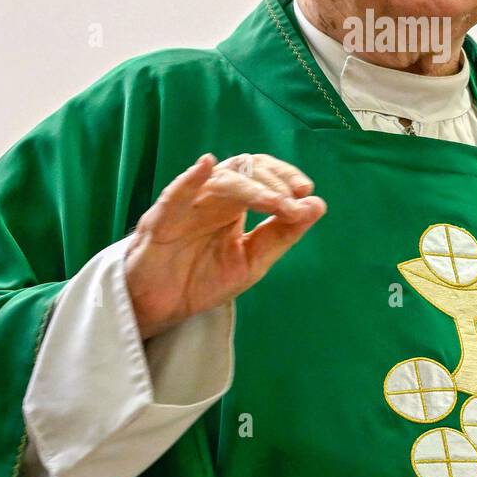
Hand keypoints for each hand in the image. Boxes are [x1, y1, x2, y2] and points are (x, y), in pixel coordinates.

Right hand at [124, 153, 325, 338]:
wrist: (160, 310)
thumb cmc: (202, 279)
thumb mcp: (253, 260)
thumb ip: (283, 234)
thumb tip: (317, 205)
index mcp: (233, 204)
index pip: (261, 173)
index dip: (284, 176)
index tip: (306, 191)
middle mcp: (210, 198)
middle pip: (243, 170)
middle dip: (273, 181)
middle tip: (295, 197)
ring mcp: (185, 206)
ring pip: (219, 182)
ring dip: (251, 188)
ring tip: (275, 202)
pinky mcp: (159, 222)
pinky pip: (174, 195)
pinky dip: (190, 179)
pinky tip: (206, 166)